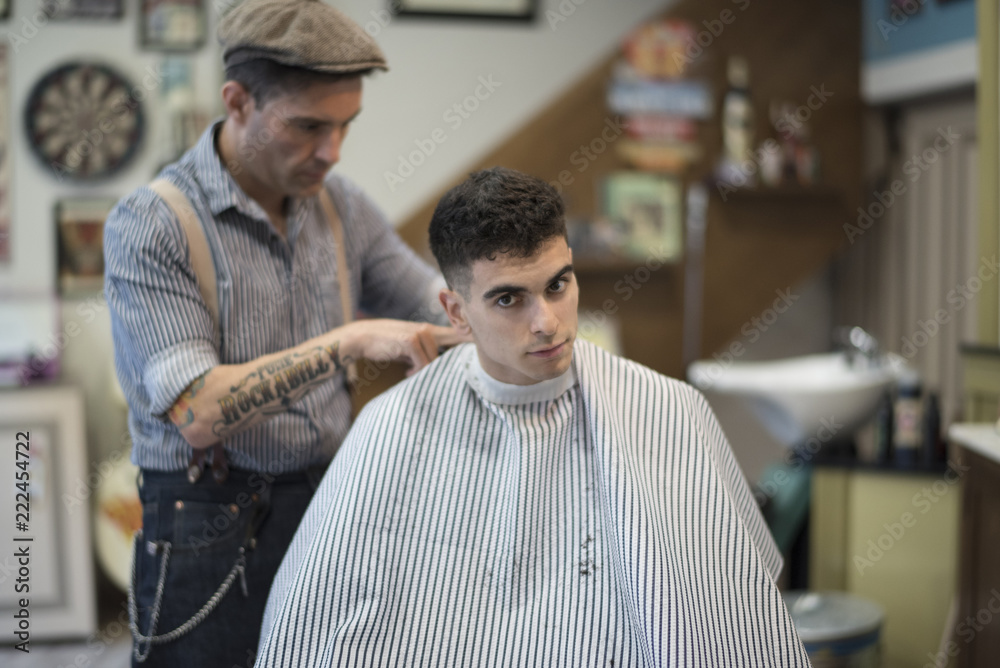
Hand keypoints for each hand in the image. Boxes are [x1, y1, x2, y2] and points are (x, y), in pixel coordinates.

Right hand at [342, 320, 470, 375]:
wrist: (362, 337)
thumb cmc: (386, 344)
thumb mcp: (409, 347)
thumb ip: (426, 352)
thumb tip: (441, 367)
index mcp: (429, 331)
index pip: (457, 335)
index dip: (471, 342)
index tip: (485, 350)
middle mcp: (427, 330)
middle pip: (449, 352)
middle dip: (448, 366)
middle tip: (434, 377)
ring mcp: (420, 333)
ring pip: (435, 362)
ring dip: (423, 371)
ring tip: (410, 373)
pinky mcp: (410, 340)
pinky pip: (422, 364)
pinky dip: (415, 372)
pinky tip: (405, 373)